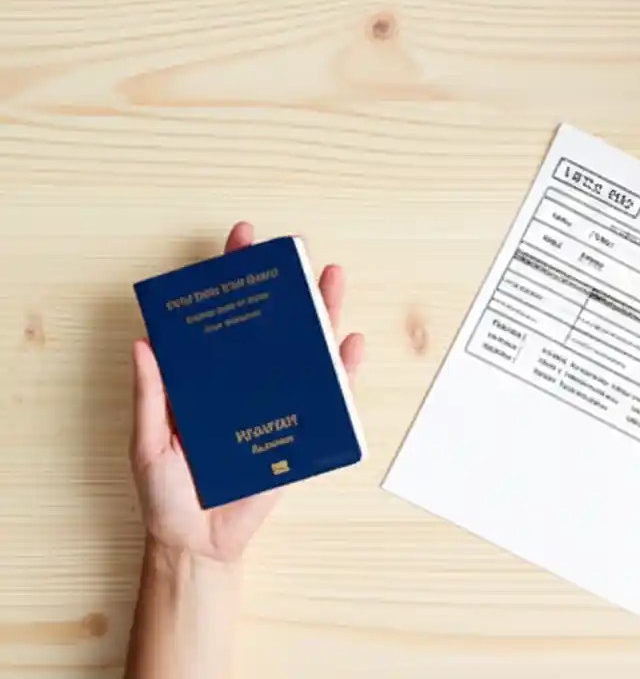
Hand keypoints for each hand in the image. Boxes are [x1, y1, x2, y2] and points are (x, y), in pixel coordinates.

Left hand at [130, 221, 364, 562]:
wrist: (200, 543)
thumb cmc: (167, 496)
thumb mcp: (148, 444)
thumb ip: (151, 397)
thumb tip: (145, 344)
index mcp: (204, 379)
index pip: (221, 318)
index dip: (231, 279)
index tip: (240, 241)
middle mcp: (244, 383)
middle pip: (270, 325)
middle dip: (286, 286)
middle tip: (296, 249)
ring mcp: (275, 404)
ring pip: (304, 351)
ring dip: (322, 315)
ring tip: (333, 281)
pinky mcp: (300, 431)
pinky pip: (326, 397)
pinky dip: (341, 371)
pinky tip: (349, 346)